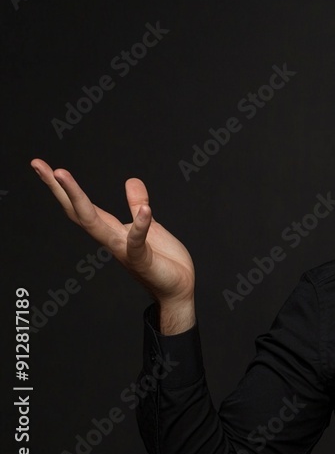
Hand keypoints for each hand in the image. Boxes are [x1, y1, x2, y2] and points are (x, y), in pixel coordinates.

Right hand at [31, 159, 195, 333]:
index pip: (82, 206)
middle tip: (38, 164)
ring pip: (94, 224)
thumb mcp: (149, 224)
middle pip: (78, 211)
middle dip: (58, 188)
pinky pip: (136, 242)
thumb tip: (131, 180)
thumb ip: (136, 204)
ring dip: (77, 199)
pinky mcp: (142, 261)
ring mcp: (123, 250)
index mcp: (111, 230)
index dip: (63, 187)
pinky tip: (144, 210)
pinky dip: (139, 226)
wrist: (178, 289)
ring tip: (62, 174)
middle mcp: (111, 239)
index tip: (42, 165)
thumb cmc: (163, 260)